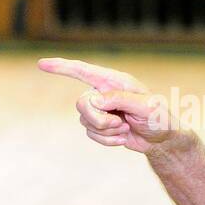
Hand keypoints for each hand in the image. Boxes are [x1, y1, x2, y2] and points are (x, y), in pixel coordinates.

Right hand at [37, 57, 179, 154]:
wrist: (163, 140)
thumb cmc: (160, 118)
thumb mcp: (146, 106)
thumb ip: (121, 99)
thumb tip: (95, 99)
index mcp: (115, 81)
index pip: (83, 71)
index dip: (61, 67)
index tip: (41, 64)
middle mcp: (105, 92)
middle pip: (81, 103)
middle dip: (97, 119)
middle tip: (118, 124)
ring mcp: (101, 110)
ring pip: (85, 121)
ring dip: (106, 131)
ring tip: (125, 129)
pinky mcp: (100, 126)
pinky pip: (91, 134)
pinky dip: (107, 141)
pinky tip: (123, 138)